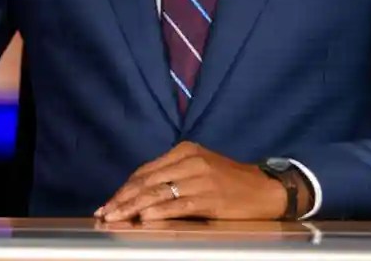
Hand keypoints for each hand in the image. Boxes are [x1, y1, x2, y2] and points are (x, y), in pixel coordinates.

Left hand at [95, 142, 294, 221]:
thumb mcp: (200, 170)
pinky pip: (178, 205)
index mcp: (184, 151)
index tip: (107, 202)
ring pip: (158, 193)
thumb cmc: (230, 182)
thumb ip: (172, 177)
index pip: (145, 171)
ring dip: (133, 208)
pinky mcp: (210, 197)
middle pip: (147, 181)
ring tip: (116, 218)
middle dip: (123, 199)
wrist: (266, 189)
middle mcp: (190, 161)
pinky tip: (144, 218)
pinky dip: (159, 212)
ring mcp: (200, 179)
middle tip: (104, 213)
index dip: (124, 188)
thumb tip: (139, 195)